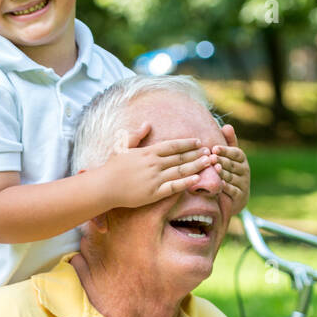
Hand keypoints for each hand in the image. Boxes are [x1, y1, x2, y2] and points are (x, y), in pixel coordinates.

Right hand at [100, 120, 215, 206]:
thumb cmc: (112, 167)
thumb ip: (137, 135)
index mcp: (148, 152)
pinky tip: (197, 179)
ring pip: (181, 170)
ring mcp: (155, 178)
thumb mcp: (123, 146)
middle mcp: (154, 163)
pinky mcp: (154, 193)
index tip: (199, 142)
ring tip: (209, 162)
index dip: (187, 143)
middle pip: (180, 157)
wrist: (104, 186)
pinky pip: (174, 187)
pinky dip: (186, 182)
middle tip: (211, 151)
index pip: (173, 145)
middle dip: (197, 154)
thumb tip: (147, 124)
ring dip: (196, 165)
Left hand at [212, 123, 249, 211]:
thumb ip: (228, 143)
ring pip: (232, 177)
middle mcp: (245, 171)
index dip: (226, 150)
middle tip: (211, 158)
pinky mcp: (240, 197)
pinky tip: (219, 184)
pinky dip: (226, 187)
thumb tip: (227, 125)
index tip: (214, 148)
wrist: (232, 200)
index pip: (236, 153)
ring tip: (214, 169)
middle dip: (222, 161)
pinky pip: (233, 191)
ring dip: (223, 173)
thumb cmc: (227, 173)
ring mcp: (243, 184)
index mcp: (242, 160)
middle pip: (233, 165)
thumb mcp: (228, 157)